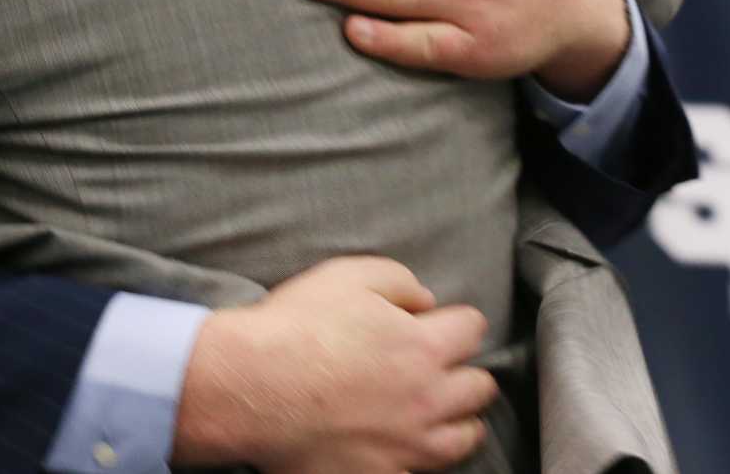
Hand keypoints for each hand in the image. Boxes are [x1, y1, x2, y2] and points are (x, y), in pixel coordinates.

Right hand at [172, 256, 495, 472]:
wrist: (250, 386)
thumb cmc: (295, 327)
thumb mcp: (347, 276)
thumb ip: (399, 281)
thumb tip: (425, 301)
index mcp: (424, 346)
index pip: (473, 329)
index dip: (458, 321)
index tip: (443, 323)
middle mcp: (428, 399)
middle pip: (479, 388)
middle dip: (463, 371)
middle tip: (438, 366)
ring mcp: (408, 444)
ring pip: (465, 437)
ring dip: (457, 419)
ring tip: (436, 410)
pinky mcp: (383, 473)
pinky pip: (422, 469)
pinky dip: (417, 453)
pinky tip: (400, 440)